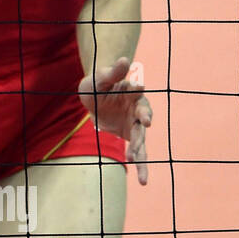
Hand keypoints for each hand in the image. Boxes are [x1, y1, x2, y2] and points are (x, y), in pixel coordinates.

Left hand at [79, 55, 150, 183]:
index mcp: (132, 91)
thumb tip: (125, 59)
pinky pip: (138, 151)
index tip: (140, 98)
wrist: (94, 96)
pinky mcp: (130, 134)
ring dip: (140, 151)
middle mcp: (138, 107)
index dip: (139, 96)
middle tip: (145, 124)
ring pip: (142, 138)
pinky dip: (140, 164)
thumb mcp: (100, 78)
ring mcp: (135, 122)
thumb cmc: (97, 83)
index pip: (137, 93)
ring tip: (136, 162)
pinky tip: (142, 179)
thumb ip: (113, 73)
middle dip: (144, 120)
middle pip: (143, 115)